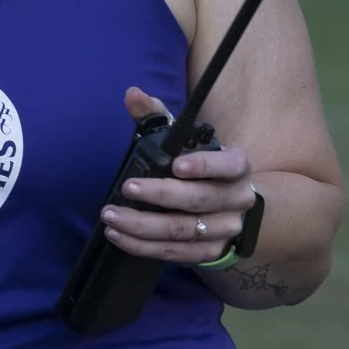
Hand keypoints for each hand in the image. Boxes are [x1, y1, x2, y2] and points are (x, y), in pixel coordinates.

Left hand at [100, 87, 255, 265]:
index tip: (176, 165)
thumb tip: (132, 95)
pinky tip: (119, 235)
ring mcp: (225, 230)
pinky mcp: (209, 253)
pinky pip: (174, 254)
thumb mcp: (183, 140)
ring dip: (142, 225)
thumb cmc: (199, 167)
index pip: (228, 165)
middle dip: (159, 194)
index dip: (204, 166)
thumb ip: (156, 116)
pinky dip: (143, 246)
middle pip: (198, 200)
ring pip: (182, 231)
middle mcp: (237, 200)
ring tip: (111, 215)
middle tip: (127, 187)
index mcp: (237, 167)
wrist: (226, 207)